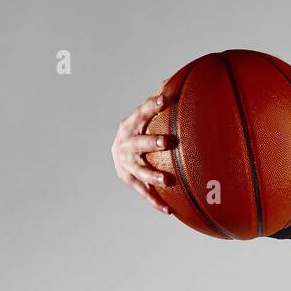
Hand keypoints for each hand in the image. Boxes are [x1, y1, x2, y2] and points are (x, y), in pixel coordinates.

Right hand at [111, 81, 176, 214]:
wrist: (118, 155)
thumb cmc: (139, 130)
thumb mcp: (143, 116)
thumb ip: (156, 100)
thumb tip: (172, 80)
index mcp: (130, 125)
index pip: (141, 112)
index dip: (151, 105)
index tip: (165, 98)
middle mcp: (126, 145)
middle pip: (138, 143)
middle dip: (152, 142)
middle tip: (167, 141)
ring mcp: (127, 165)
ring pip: (140, 171)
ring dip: (152, 175)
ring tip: (167, 180)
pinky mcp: (131, 181)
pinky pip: (144, 193)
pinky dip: (155, 202)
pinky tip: (169, 211)